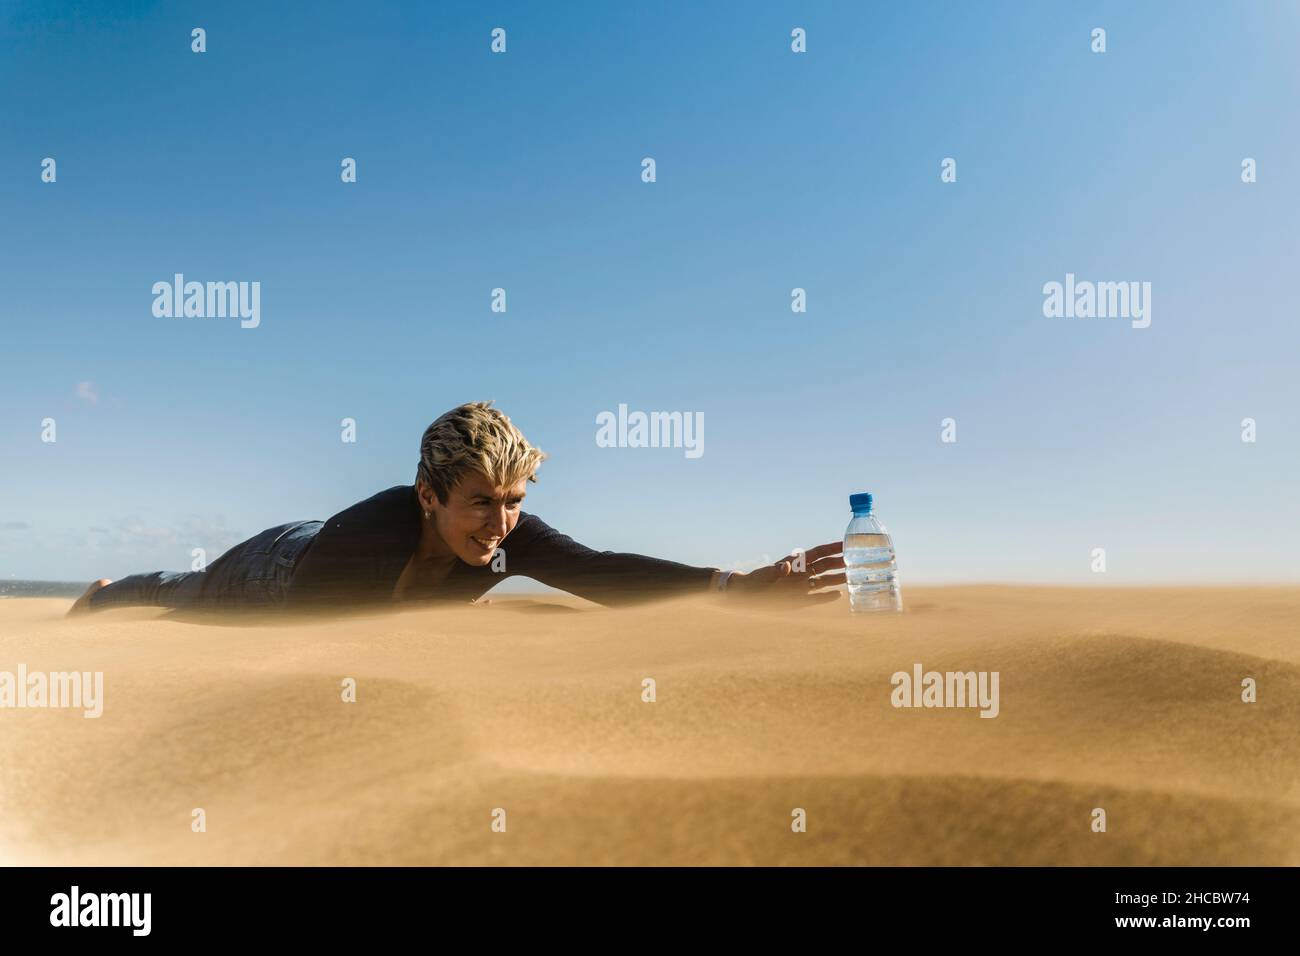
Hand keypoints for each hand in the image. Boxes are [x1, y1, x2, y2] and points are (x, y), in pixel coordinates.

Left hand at [724, 542, 844, 604]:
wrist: (748, 596)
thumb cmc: (757, 580)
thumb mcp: (766, 574)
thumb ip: (777, 570)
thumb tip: (787, 566)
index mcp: (797, 562)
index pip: (819, 552)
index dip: (833, 547)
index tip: (847, 542)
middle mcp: (803, 574)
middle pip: (826, 566)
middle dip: (841, 562)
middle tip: (859, 560)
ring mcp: (802, 587)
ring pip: (825, 581)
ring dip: (839, 579)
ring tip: (854, 577)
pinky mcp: (800, 601)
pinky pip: (817, 599)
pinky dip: (827, 597)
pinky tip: (840, 596)